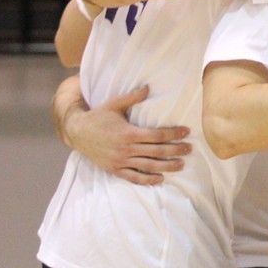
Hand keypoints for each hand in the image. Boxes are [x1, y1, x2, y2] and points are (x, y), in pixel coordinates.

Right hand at [61, 84, 192, 185]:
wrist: (77, 132)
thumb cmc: (98, 116)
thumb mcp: (113, 104)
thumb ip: (132, 97)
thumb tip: (148, 87)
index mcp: (128, 133)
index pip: (156, 135)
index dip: (173, 134)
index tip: (186, 132)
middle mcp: (126, 149)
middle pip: (156, 151)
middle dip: (175, 150)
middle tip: (189, 149)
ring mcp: (120, 161)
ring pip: (148, 166)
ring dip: (167, 166)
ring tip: (181, 165)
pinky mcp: (115, 169)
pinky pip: (134, 177)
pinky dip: (148, 180)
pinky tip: (160, 178)